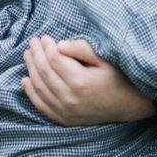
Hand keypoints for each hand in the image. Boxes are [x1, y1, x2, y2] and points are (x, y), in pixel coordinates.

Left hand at [21, 36, 155, 125]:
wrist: (130, 106)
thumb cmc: (119, 78)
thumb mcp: (105, 60)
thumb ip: (82, 49)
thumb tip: (59, 45)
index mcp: (81, 81)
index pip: (54, 59)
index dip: (46, 46)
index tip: (43, 37)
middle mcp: (70, 99)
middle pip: (44, 72)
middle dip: (36, 54)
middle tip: (32, 42)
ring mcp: (66, 112)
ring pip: (39, 88)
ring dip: (30, 70)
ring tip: (28, 55)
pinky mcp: (65, 119)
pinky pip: (41, 106)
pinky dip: (31, 92)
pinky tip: (26, 80)